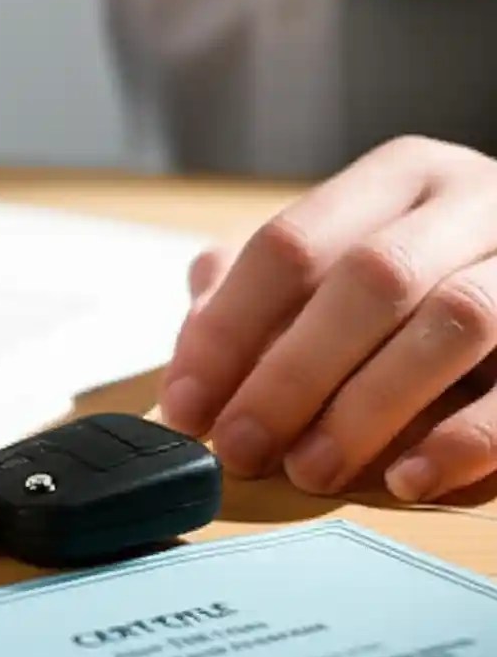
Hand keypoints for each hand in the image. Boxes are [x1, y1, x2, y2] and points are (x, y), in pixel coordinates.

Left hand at [160, 135, 496, 502]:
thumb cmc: (419, 283)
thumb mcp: (336, 266)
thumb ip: (255, 295)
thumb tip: (192, 357)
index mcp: (398, 177)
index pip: (291, 244)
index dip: (229, 330)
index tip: (188, 405)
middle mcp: (474, 200)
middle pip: (370, 278)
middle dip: (292, 374)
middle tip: (240, 448)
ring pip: (457, 321)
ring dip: (369, 407)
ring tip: (309, 470)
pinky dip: (466, 437)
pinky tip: (408, 478)